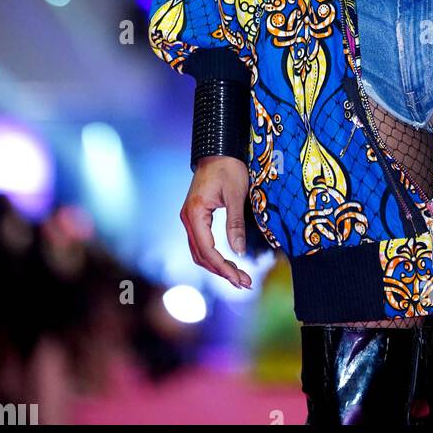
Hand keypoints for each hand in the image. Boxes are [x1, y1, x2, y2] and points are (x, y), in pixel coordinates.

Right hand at [180, 156, 252, 288]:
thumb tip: (238, 251)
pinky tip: (229, 262)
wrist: (218, 150)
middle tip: (244, 282)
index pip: (207, 250)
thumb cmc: (228, 167)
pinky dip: (214, 256)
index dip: (223, 268)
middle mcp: (188, 218)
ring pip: (200, 252)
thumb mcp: (236, 194)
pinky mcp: (196, 217)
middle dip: (222, 272)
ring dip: (218, 266)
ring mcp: (190, 218)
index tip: (240, 279)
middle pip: (201, 256)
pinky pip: (201, 243)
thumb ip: (235, 223)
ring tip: (239, 277)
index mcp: (195, 213)